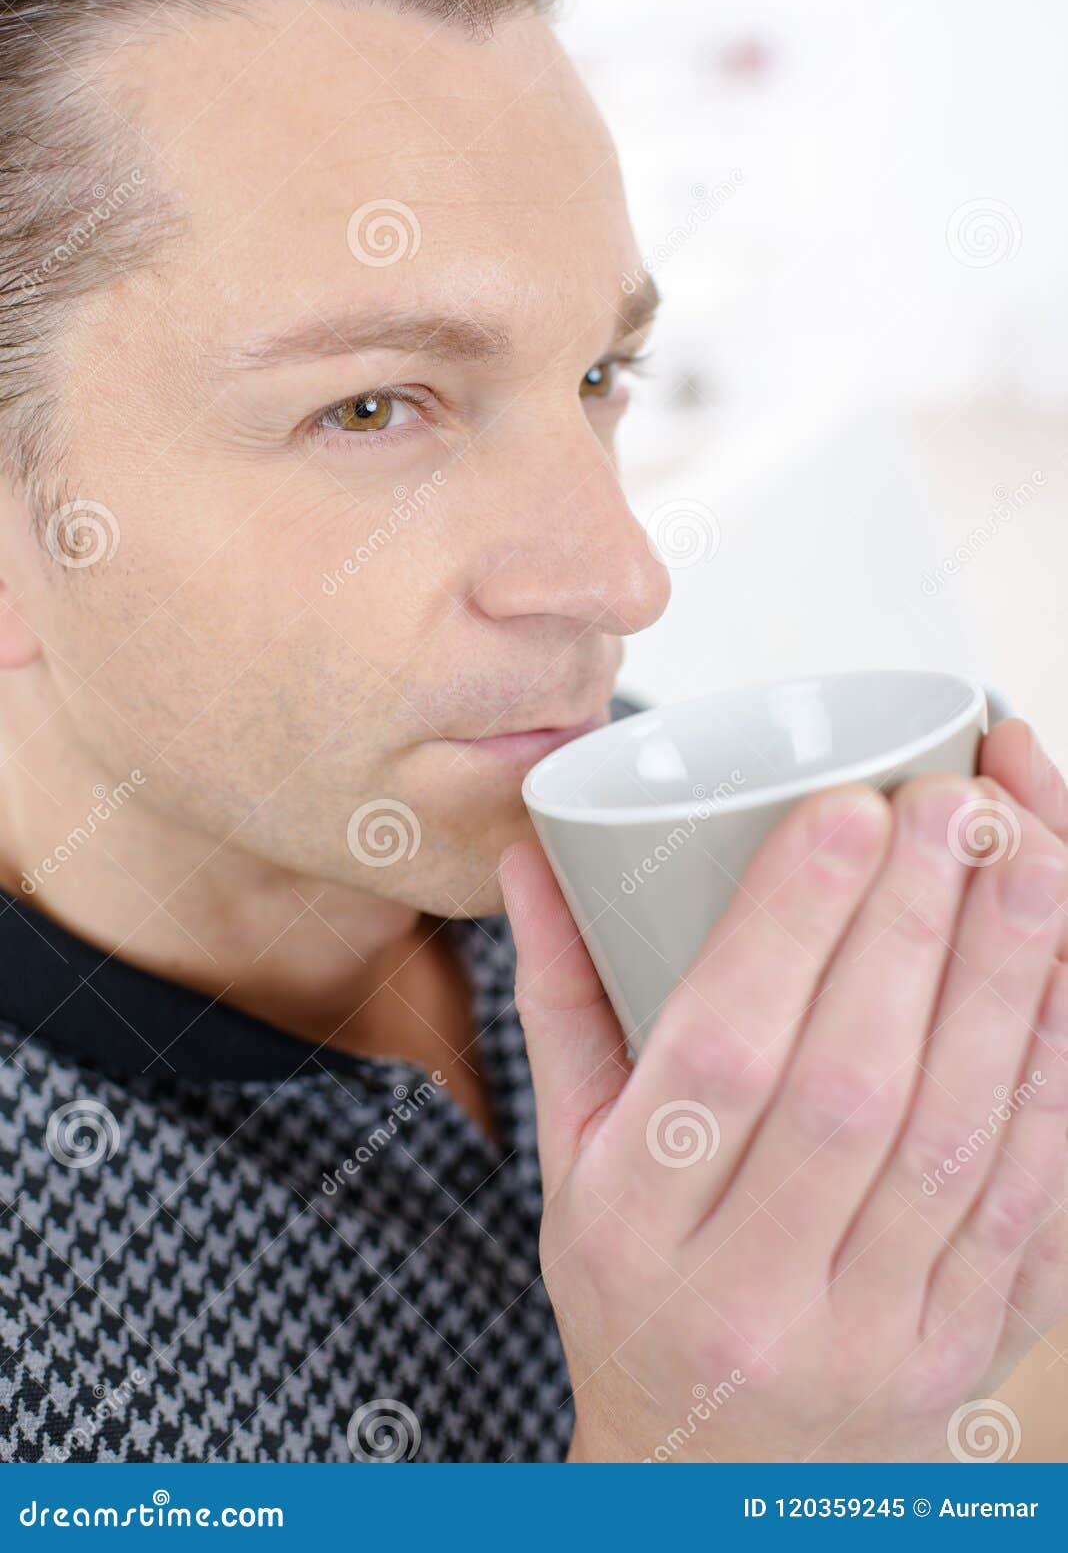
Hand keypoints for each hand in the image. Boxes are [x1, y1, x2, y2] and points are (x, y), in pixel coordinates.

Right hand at [500, 729, 1067, 1462]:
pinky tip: (1066, 978)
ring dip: (1005, 985)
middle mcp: (748, 1289)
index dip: (787, 927)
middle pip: (849, 1087)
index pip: (716, 1059)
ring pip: (956, 1139)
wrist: (714, 1488)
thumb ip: (562, 1000)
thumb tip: (537, 856)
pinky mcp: (962, 1350)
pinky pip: (1030, 1204)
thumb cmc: (634, 1293)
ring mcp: (868, 1334)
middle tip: (959, 802)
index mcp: (630, 1226)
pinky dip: (1053, 1079)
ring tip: (1033, 857)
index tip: (847, 808)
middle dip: (914, 928)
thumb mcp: (568, 1161)